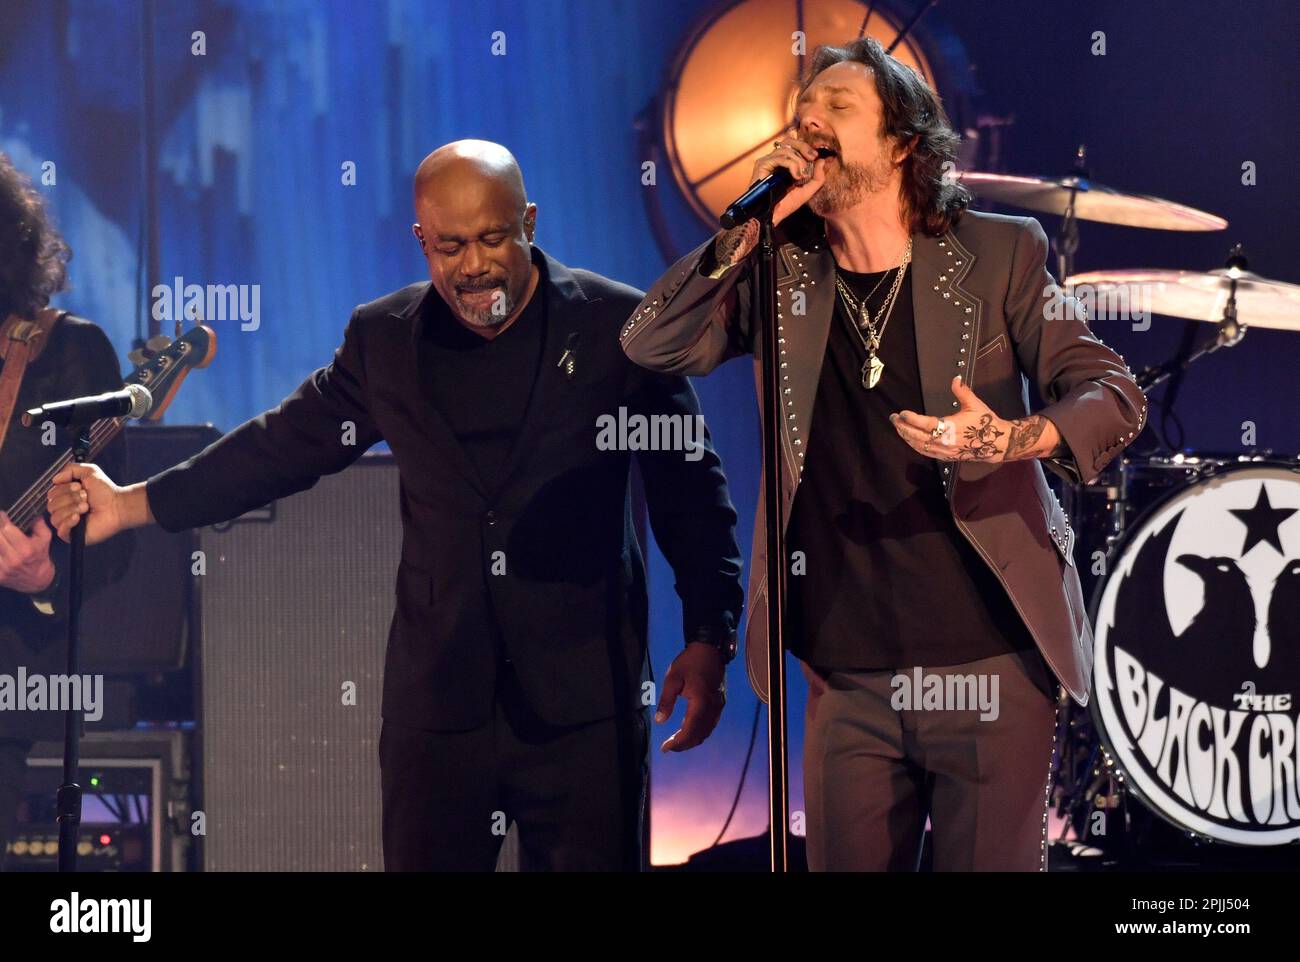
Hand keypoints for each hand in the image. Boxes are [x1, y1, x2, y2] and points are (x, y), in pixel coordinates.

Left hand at [0, 512, 55, 593]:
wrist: (38, 580)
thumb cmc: (40, 556)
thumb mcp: (45, 539)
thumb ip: (38, 523)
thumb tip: (31, 511)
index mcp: (26, 549)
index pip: (7, 529)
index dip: (3, 519)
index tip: (2, 515)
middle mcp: (14, 559)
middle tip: (0, 524)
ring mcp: (4, 568)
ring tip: (1, 537)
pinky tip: (1, 548)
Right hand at [46, 463, 130, 544]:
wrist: (118, 505)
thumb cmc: (105, 491)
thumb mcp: (88, 471)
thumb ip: (70, 469)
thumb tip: (54, 479)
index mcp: (64, 497)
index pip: (51, 494)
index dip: (64, 489)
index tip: (81, 487)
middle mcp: (64, 510)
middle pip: (51, 505)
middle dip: (69, 498)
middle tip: (86, 497)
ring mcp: (67, 523)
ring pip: (54, 518)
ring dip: (71, 509)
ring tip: (86, 507)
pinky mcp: (73, 536)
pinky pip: (60, 531)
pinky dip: (68, 522)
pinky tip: (79, 518)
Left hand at [655, 642, 725, 752]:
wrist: (709, 649)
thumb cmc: (689, 662)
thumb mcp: (672, 679)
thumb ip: (667, 701)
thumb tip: (660, 721)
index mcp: (700, 703)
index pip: (690, 731)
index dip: (678, 743)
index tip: (665, 748)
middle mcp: (712, 708)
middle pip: (699, 735)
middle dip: (684, 744)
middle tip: (668, 747)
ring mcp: (718, 706)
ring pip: (706, 732)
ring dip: (692, 739)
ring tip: (676, 741)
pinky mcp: (720, 703)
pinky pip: (711, 724)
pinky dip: (700, 732)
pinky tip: (689, 730)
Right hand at [751, 134, 829, 228]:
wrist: (772, 215)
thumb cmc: (786, 205)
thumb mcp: (807, 191)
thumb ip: (817, 178)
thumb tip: (822, 160)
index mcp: (784, 163)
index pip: (794, 146)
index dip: (806, 147)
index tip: (816, 157)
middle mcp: (775, 160)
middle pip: (789, 141)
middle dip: (804, 147)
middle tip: (812, 157)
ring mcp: (768, 161)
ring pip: (786, 149)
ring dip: (798, 161)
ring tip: (801, 176)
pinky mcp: (762, 164)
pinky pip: (780, 157)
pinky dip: (791, 165)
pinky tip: (795, 176)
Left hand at [891, 377, 1061, 462]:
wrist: (996, 443)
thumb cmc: (985, 422)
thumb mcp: (974, 404)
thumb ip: (962, 391)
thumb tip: (955, 378)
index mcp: (951, 428)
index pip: (925, 424)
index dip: (911, 419)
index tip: (901, 413)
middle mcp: (945, 442)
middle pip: (917, 437)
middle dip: (903, 428)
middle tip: (893, 419)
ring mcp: (944, 451)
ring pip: (919, 446)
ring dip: (906, 437)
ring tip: (898, 427)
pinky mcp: (946, 457)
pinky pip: (926, 453)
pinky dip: (915, 446)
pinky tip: (909, 439)